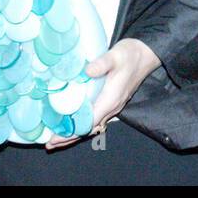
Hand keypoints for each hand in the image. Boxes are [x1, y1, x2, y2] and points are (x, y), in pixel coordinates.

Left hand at [43, 38, 161, 149]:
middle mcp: (112, 107)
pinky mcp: (113, 101)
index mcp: (110, 100)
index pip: (88, 123)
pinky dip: (84, 125)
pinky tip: (75, 122)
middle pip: (88, 129)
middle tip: (50, 143)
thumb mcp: (116, 55)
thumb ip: (101, 63)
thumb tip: (87, 70)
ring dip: (76, 133)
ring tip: (58, 137)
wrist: (147, 54)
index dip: (71, 132)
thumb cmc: (131, 55)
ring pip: (92, 125)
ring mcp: (113, 106)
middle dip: (69, 138)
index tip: (54, 138)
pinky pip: (97, 119)